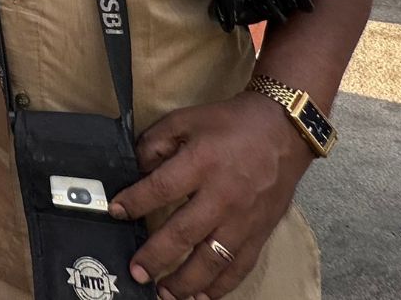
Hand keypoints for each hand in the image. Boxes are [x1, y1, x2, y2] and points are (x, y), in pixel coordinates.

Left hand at [109, 94, 311, 299]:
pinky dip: (221, 286)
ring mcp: (244, 219)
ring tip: (164, 293)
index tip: (116, 212)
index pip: (161, 188)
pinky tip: (202, 296)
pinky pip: (239, 266)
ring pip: (212, 260)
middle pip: (184, 233)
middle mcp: (222, 195)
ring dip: (186, 281)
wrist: (284, 130)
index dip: (135, 202)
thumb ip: (157, 141)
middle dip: (156, 256)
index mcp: (201, 162)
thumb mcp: (187, 118)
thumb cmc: (231, 123)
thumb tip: (137, 168)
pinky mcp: (261, 232)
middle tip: (136, 272)